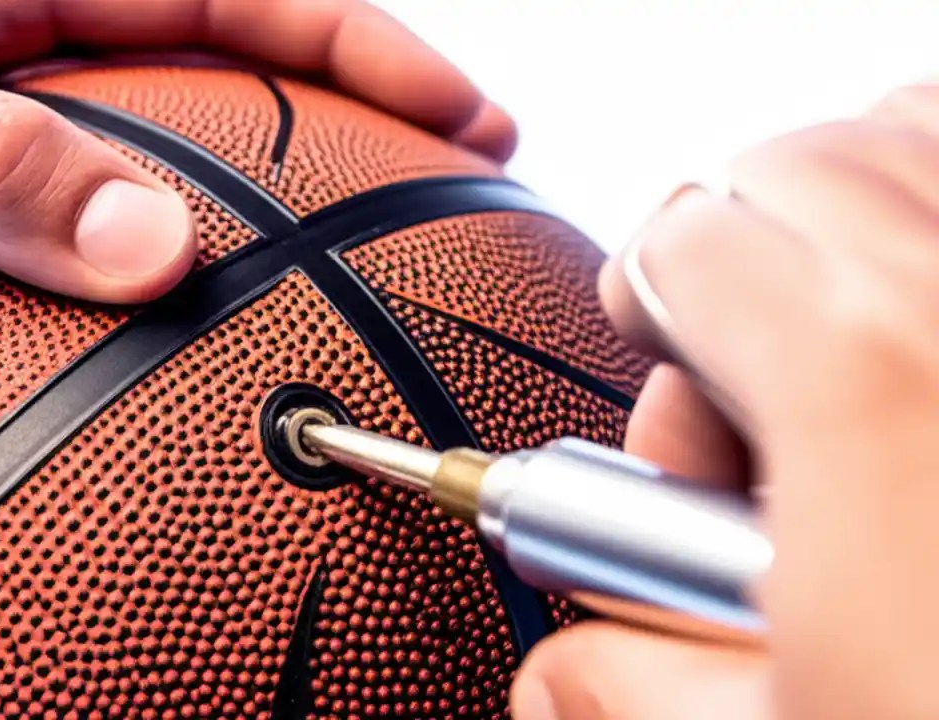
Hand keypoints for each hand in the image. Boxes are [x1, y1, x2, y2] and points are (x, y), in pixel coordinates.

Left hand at [0, 0, 513, 303]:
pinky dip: (160, 275)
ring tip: (372, 247)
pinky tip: (201, 317)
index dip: (355, 39)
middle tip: (463, 170)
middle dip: (351, 99)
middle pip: (220, 55)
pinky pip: (85, 237)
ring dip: (273, 191)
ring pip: (164, 149)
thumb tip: (160, 242)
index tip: (466, 115)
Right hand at [511, 83, 938, 719]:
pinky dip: (936, 197)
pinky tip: (935, 328)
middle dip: (736, 263)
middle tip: (771, 415)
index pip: (681, 243)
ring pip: (906, 128)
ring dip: (850, 208)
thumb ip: (620, 691)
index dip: (649, 327)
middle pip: (784, 166)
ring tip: (863, 341)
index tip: (683, 428)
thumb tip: (556, 676)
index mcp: (856, 372)